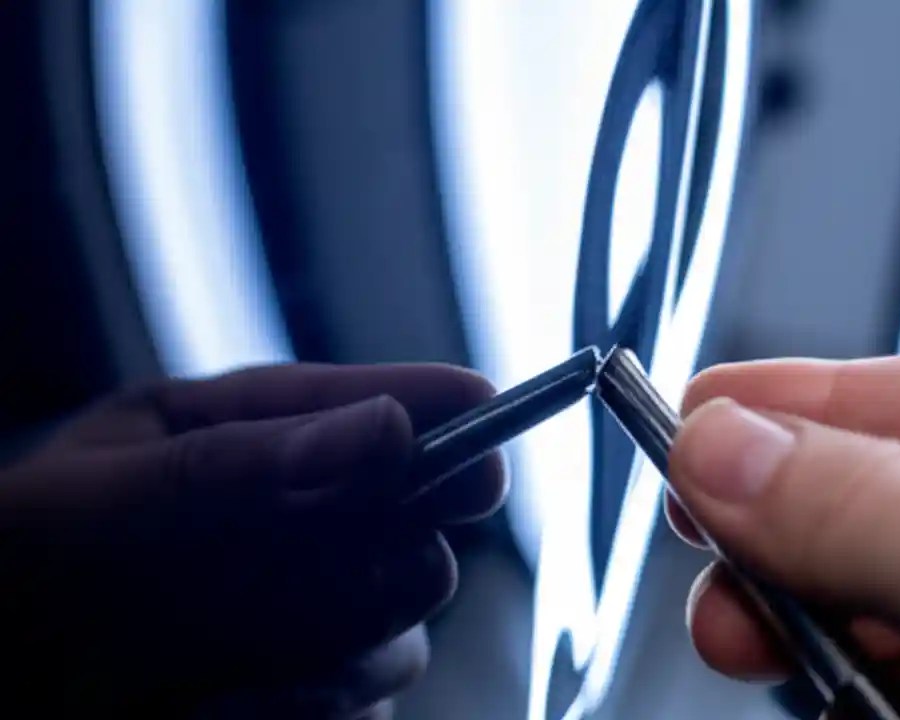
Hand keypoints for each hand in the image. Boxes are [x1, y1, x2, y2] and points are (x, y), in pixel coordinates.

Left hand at [0, 363, 505, 717]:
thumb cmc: (6, 577)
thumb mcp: (96, 507)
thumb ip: (238, 466)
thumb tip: (388, 430)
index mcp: (227, 440)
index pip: (356, 409)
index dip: (432, 409)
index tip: (487, 414)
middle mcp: (279, 523)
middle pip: (407, 527)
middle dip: (392, 558)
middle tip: (341, 585)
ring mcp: (290, 615)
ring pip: (397, 631)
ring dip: (332, 662)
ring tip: (215, 689)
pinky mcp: (292, 697)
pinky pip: (359, 708)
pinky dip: (307, 715)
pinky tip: (206, 713)